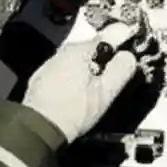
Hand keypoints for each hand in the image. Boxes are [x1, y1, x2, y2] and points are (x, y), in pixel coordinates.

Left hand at [23, 22, 138, 142]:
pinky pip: (65, 69)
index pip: (109, 36)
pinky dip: (74, 75)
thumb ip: (121, 69)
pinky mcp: (42, 76)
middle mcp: (63, 51)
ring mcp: (50, 63)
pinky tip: (76, 91)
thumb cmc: (75, 110)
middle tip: (112, 78)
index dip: (122, 44)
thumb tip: (129, 54)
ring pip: (78, 59)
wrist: (38, 130)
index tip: (129, 56)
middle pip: (92, 48)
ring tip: (94, 87)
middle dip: (104, 59)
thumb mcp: (105, 93)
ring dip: (88, 68)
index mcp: (79, 50)